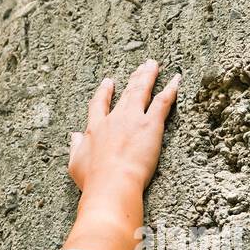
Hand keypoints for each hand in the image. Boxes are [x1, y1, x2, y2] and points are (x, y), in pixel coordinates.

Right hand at [68, 59, 178, 200]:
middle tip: (140, 67)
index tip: (108, 82)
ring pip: (142, 91)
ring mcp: (132, 119)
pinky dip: (170, 89)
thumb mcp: (75, 163)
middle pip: (125, 93)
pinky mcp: (150, 124)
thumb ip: (75, 147)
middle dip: (133, 78)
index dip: (104, 92)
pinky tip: (176, 80)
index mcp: (95, 128)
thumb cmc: (94, 180)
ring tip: (154, 65)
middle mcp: (114, 119)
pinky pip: (163, 102)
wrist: (112, 183)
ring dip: (148, 76)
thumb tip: (73, 136)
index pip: (99, 104)